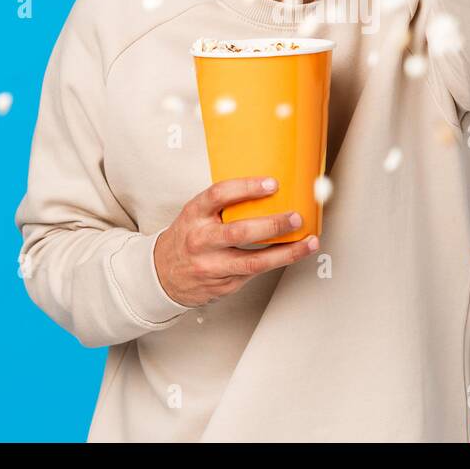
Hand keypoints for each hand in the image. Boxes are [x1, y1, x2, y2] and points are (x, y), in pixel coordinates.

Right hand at [153, 177, 318, 306]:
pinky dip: (276, 263)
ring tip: (308, 242)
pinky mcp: (222, 285)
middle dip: (273, 225)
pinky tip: (292, 255)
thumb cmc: (187, 237)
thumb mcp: (196, 214)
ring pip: (253, 261)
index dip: (247, 188)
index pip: (219, 195)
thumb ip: (222, 204)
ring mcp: (210, 266)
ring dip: (286, 252)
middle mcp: (200, 240)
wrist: (161, 275)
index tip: (272, 184)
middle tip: (296, 217)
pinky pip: (253, 274)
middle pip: (240, 232)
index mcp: (194, 215)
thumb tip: (267, 189)